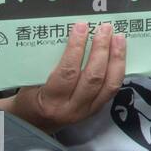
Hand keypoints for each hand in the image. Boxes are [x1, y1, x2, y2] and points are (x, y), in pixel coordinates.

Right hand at [7, 23, 125, 133]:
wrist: (35, 123)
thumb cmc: (30, 97)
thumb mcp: (29, 82)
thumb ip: (46, 63)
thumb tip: (68, 34)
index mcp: (51, 101)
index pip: (67, 72)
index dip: (76, 48)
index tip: (81, 27)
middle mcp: (72, 109)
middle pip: (93, 77)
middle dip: (101, 50)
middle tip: (105, 29)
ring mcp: (88, 111)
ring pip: (110, 83)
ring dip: (116, 58)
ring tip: (119, 37)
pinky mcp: (98, 110)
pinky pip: (113, 88)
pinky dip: (118, 69)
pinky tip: (120, 53)